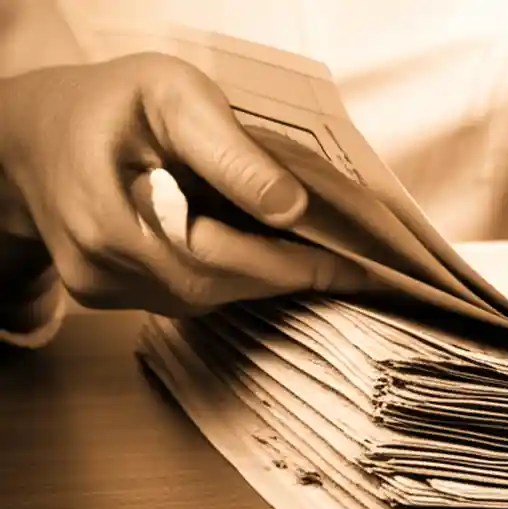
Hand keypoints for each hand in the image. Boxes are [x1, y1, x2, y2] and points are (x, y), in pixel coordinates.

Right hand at [0, 52, 371, 314]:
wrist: (32, 137)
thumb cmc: (108, 105)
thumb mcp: (169, 94)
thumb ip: (228, 150)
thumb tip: (291, 207)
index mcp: (112, 213)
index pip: (222, 254)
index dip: (294, 265)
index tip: (355, 268)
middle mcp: (104, 263)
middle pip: (219, 284)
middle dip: (290, 275)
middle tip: (352, 267)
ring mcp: (103, 286)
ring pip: (205, 296)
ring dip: (263, 277)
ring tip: (315, 256)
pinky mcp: (106, 295)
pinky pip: (186, 295)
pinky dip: (231, 276)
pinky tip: (259, 255)